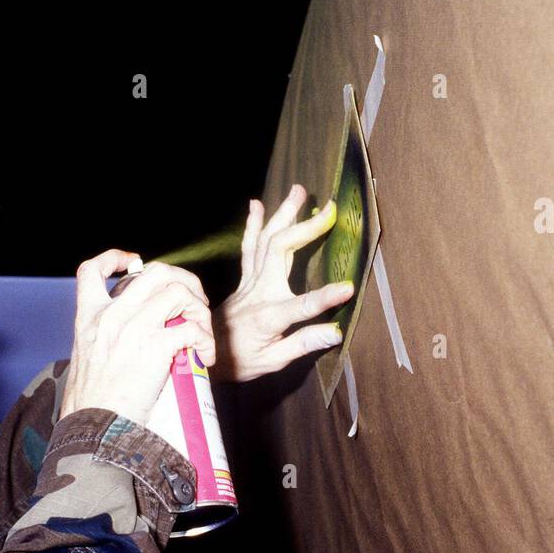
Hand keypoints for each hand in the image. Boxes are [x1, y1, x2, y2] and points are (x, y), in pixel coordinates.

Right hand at [60, 250, 215, 426]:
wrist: (94, 428)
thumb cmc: (93, 403)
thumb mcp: (87, 357)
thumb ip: (106, 337)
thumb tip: (138, 332)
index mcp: (89, 317)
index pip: (91, 270)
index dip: (114, 258)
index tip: (133, 263)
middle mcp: (110, 316)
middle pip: (155, 272)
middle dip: (185, 282)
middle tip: (193, 305)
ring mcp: (133, 329)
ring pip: (179, 292)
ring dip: (200, 310)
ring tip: (202, 333)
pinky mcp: (155, 348)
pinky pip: (192, 328)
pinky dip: (206, 340)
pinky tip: (205, 356)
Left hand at [211, 183, 354, 382]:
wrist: (204, 353)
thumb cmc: (241, 361)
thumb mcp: (273, 361)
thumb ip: (303, 344)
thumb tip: (335, 332)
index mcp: (269, 316)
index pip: (302, 306)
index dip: (326, 297)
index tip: (349, 288)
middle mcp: (258, 292)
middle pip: (280, 251)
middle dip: (305, 228)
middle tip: (329, 209)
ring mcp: (249, 282)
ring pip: (266, 240)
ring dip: (283, 214)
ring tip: (299, 191)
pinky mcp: (244, 279)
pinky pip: (249, 247)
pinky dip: (254, 225)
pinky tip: (257, 205)